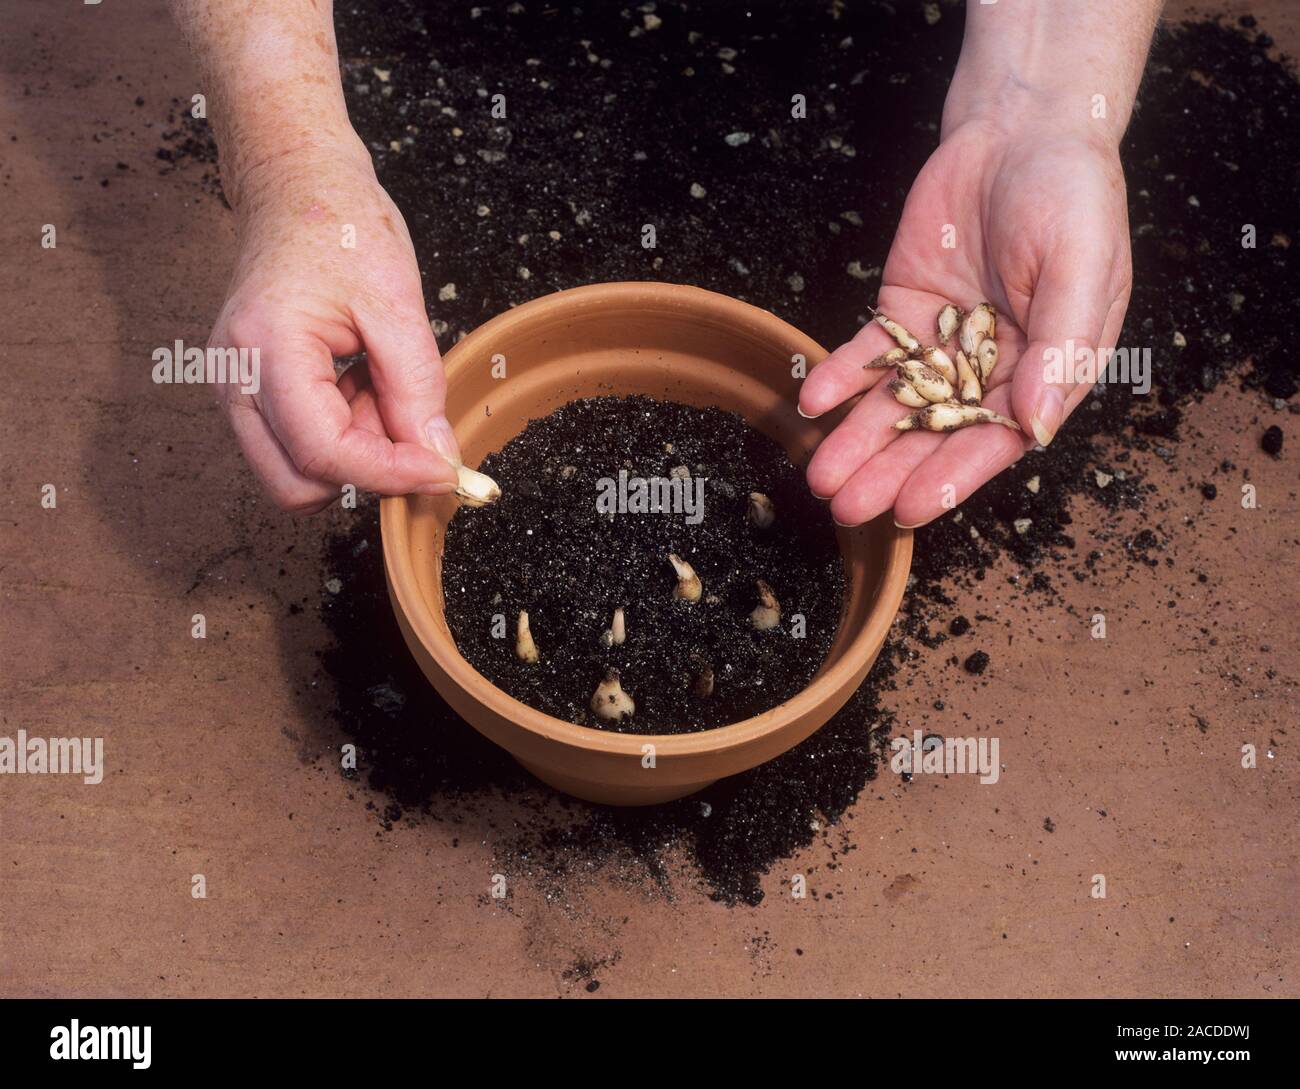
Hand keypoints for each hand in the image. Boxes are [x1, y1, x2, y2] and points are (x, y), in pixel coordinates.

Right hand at [207, 146, 459, 513]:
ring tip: (377, 388)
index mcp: (265, 348)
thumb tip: (437, 456)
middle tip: (406, 423)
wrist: (297, 188)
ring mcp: (232, 389)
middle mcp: (233, 379)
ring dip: (352, 454)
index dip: (391, 474)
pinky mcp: (246, 393)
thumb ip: (417, 388)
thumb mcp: (397, 302)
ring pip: (295, 474)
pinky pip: (294, 447)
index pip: (325, 453)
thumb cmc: (340, 227)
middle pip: (296, 484)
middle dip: (363, 472)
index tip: (445, 470)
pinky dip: (339, 436)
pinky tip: (358, 385)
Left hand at [800, 120, 1131, 527]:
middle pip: (934, 434)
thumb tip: (1038, 425)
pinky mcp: (904, 312)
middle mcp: (992, 371)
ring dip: (856, 440)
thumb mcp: (1082, 266)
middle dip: (889, 472)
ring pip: (895, 403)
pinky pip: (869, 354)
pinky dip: (840, 378)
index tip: (909, 509)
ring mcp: (943, 344)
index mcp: (1046, 374)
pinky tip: (811, 402)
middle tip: (845, 509)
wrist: (1021, 133)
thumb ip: (1061, 348)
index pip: (994, 441)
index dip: (952, 478)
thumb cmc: (1072, 197)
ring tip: (819, 476)